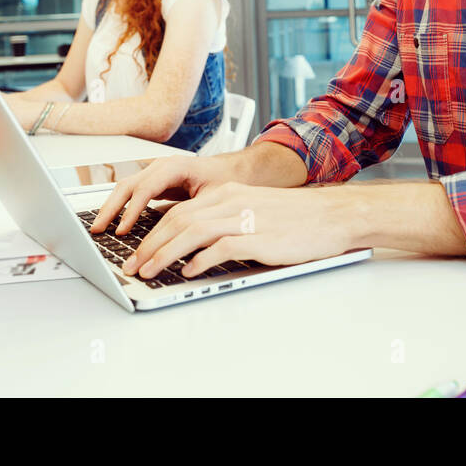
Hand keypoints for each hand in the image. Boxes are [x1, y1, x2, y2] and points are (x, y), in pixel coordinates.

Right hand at [90, 153, 240, 235]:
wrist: (234, 171)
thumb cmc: (228, 180)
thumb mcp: (215, 196)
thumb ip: (195, 212)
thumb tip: (179, 236)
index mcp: (175, 166)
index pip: (146, 188)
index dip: (132, 210)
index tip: (123, 230)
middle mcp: (161, 167)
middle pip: (128, 185)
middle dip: (111, 208)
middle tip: (98, 230)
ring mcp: (156, 174)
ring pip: (126, 189)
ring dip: (111, 209)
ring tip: (99, 229)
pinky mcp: (156, 184)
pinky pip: (132, 195)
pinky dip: (121, 209)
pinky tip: (115, 225)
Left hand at [119, 182, 359, 279]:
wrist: (333, 215)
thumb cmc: (296, 218)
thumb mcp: (253, 211)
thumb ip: (224, 222)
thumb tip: (192, 247)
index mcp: (227, 194)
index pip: (178, 211)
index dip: (152, 232)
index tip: (136, 251)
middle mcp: (231, 202)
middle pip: (178, 221)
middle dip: (149, 245)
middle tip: (132, 266)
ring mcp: (245, 219)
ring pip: (192, 232)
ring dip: (164, 253)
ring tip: (148, 271)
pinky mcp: (259, 237)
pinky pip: (221, 247)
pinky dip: (200, 260)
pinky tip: (187, 272)